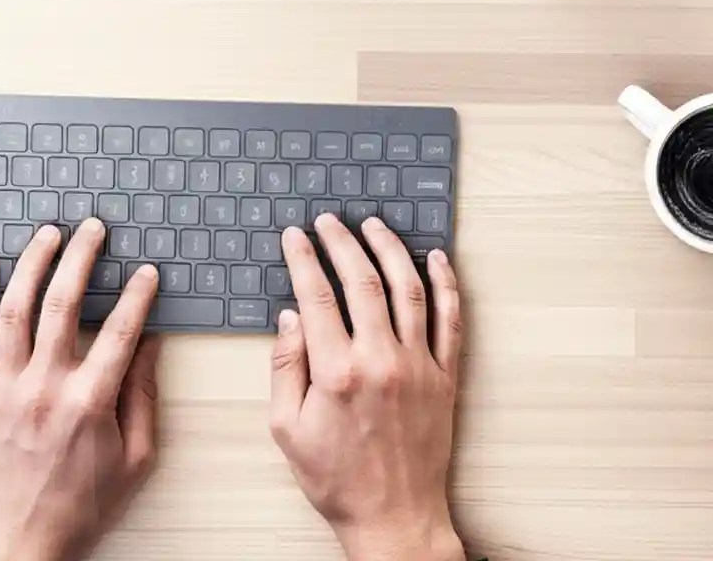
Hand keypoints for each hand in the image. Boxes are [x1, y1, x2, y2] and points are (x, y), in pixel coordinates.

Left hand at [0, 218, 161, 560]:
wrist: (21, 542)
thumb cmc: (82, 505)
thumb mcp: (135, 459)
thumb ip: (143, 397)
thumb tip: (149, 344)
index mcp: (88, 403)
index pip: (119, 331)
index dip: (137, 296)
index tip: (147, 272)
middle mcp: (43, 387)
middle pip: (61, 304)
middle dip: (80, 258)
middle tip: (94, 228)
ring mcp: (5, 388)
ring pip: (15, 310)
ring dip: (32, 264)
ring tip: (48, 233)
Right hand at [269, 214, 464, 560]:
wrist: (393, 515)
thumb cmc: (335, 478)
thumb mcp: (285, 427)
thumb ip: (285, 367)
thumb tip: (290, 317)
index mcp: (336, 372)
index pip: (316, 296)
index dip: (303, 259)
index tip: (295, 237)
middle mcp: (381, 361)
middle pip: (362, 281)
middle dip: (342, 242)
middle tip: (330, 222)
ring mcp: (419, 366)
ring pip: (408, 289)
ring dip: (390, 250)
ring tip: (374, 226)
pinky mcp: (445, 377)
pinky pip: (451, 319)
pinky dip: (446, 284)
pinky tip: (435, 259)